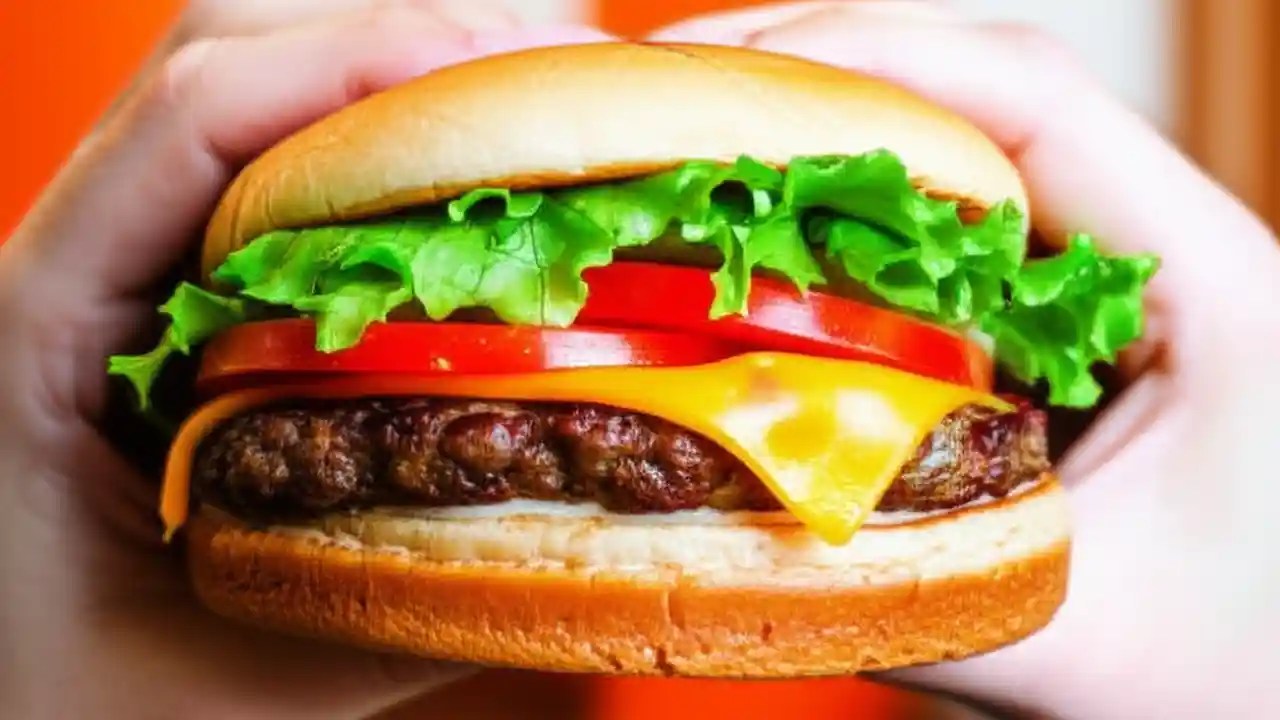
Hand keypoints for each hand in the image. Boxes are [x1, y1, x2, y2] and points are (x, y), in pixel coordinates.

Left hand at [0, 3, 610, 716]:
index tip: (513, 66)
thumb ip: (392, 614)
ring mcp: (121, 259)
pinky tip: (469, 166)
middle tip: (558, 66)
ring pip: (252, 75)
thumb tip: (567, 523)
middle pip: (231, 47)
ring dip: (397, 62)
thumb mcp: (225, 683)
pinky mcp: (172, 281)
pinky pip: (273, 148)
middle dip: (407, 33)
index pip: (198, 118)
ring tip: (530, 96)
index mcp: (39, 326)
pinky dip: (382, 122)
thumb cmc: (59, 701)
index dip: (362, 62)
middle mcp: (73, 258)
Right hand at [652, 3, 1279, 717]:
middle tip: (655, 98)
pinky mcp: (1041, 321)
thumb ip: (904, 592)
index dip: (862, 61)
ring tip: (677, 142)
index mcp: (1208, 281)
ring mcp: (1093, 280)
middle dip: (803, 79)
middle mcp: (1154, 249)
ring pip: (943, 150)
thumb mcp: (1076, 639)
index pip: (1028, 100)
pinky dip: (826, 211)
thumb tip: (717, 530)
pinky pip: (927, 232)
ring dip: (808, 133)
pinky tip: (748, 231)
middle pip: (969, 96)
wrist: (1279, 677)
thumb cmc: (1234, 664)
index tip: (719, 84)